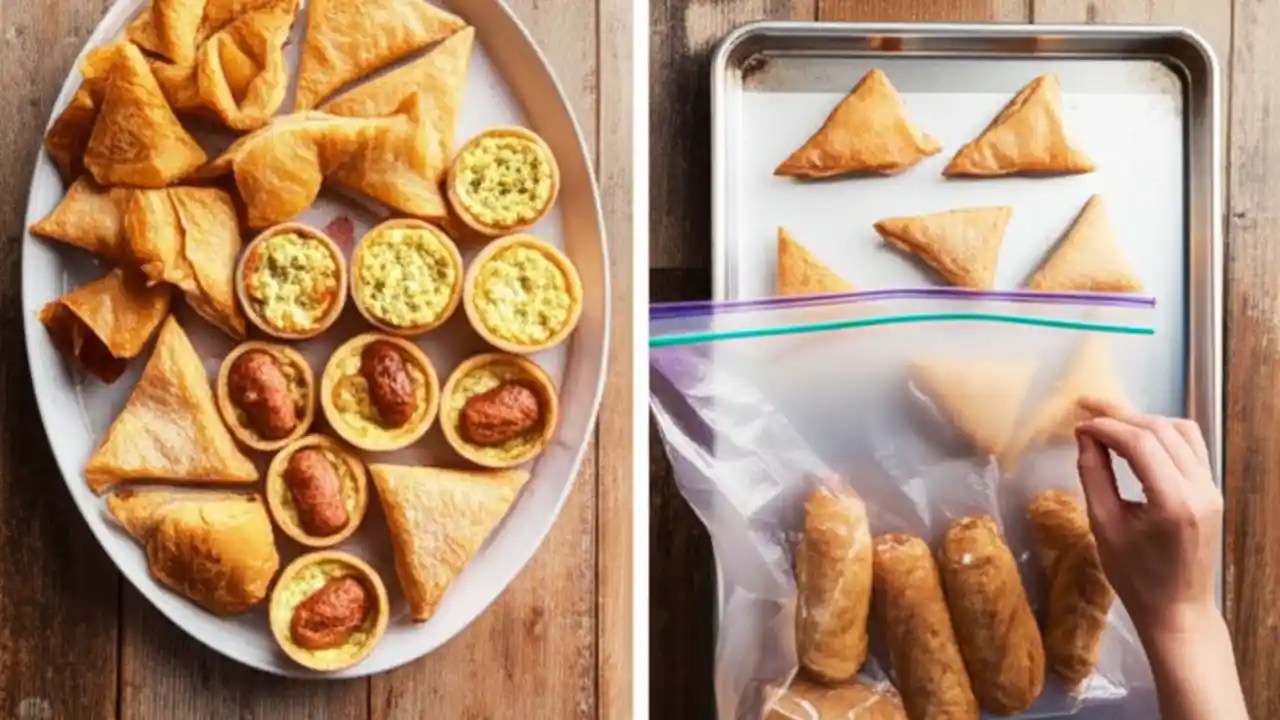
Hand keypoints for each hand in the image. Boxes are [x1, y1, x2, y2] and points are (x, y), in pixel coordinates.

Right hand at [1072, 399, 1221, 640]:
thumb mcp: (1104, 526)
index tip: (1078, 424)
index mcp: (1173, 502)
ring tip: (1111, 422)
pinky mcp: (1212, 490)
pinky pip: (1192, 446)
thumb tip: (1085, 437)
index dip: (1106, 426)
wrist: (1177, 609)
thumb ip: (1094, 475)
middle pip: (1161, 430)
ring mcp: (1211, 488)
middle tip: (1087, 410)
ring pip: (1181, 431)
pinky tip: (1139, 438)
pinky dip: (1164, 434)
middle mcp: (1200, 489)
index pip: (1140, 443)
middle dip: (1121, 416)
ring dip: (1144, 421)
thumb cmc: (1134, 577)